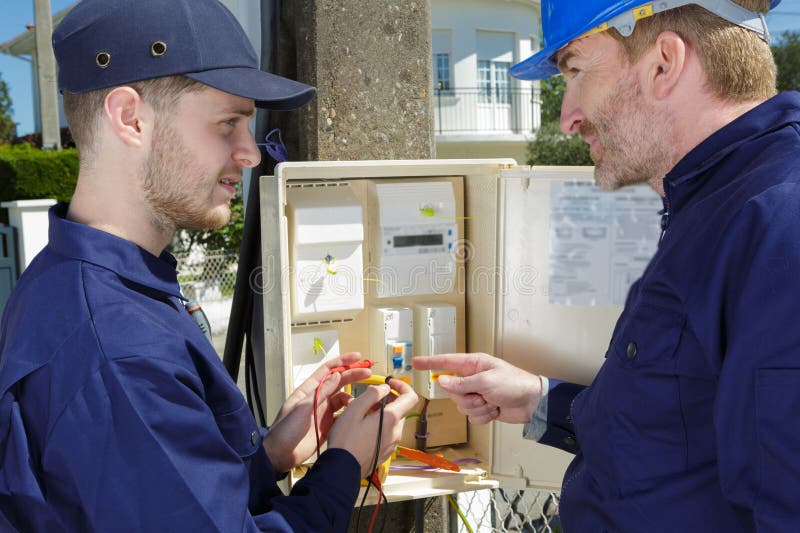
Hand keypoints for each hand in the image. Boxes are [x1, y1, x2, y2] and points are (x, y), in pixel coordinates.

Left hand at [262, 352, 371, 472]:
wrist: (280, 455)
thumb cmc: (285, 430)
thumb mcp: (303, 407)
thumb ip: (321, 392)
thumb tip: (337, 376)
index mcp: (309, 390)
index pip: (328, 370)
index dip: (343, 362)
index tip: (357, 357)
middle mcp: (317, 399)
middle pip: (338, 382)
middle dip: (353, 376)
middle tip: (368, 373)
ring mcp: (322, 412)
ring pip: (342, 399)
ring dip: (353, 398)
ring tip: (361, 401)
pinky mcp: (327, 426)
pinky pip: (342, 416)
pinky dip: (351, 414)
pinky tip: (357, 415)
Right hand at [327, 378, 417, 478]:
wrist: (342, 469)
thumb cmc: (345, 440)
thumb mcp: (354, 410)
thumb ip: (372, 394)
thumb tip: (385, 388)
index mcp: (390, 419)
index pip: (410, 397)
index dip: (402, 386)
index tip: (390, 383)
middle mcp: (396, 432)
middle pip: (401, 409)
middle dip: (388, 400)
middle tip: (369, 400)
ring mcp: (392, 444)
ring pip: (394, 421)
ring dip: (383, 413)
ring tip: (363, 414)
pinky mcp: (386, 452)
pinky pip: (389, 433)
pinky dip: (380, 426)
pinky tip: (364, 428)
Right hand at [412, 353, 540, 423]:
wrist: (531, 402)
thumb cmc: (514, 384)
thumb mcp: (486, 381)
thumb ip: (461, 382)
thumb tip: (441, 381)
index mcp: (473, 364)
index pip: (446, 362)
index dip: (430, 363)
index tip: (415, 362)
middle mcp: (473, 378)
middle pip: (452, 391)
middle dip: (467, 397)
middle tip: (482, 395)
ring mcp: (477, 394)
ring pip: (461, 406)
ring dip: (477, 408)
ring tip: (492, 402)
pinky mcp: (482, 408)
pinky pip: (472, 416)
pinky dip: (484, 416)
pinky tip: (495, 410)